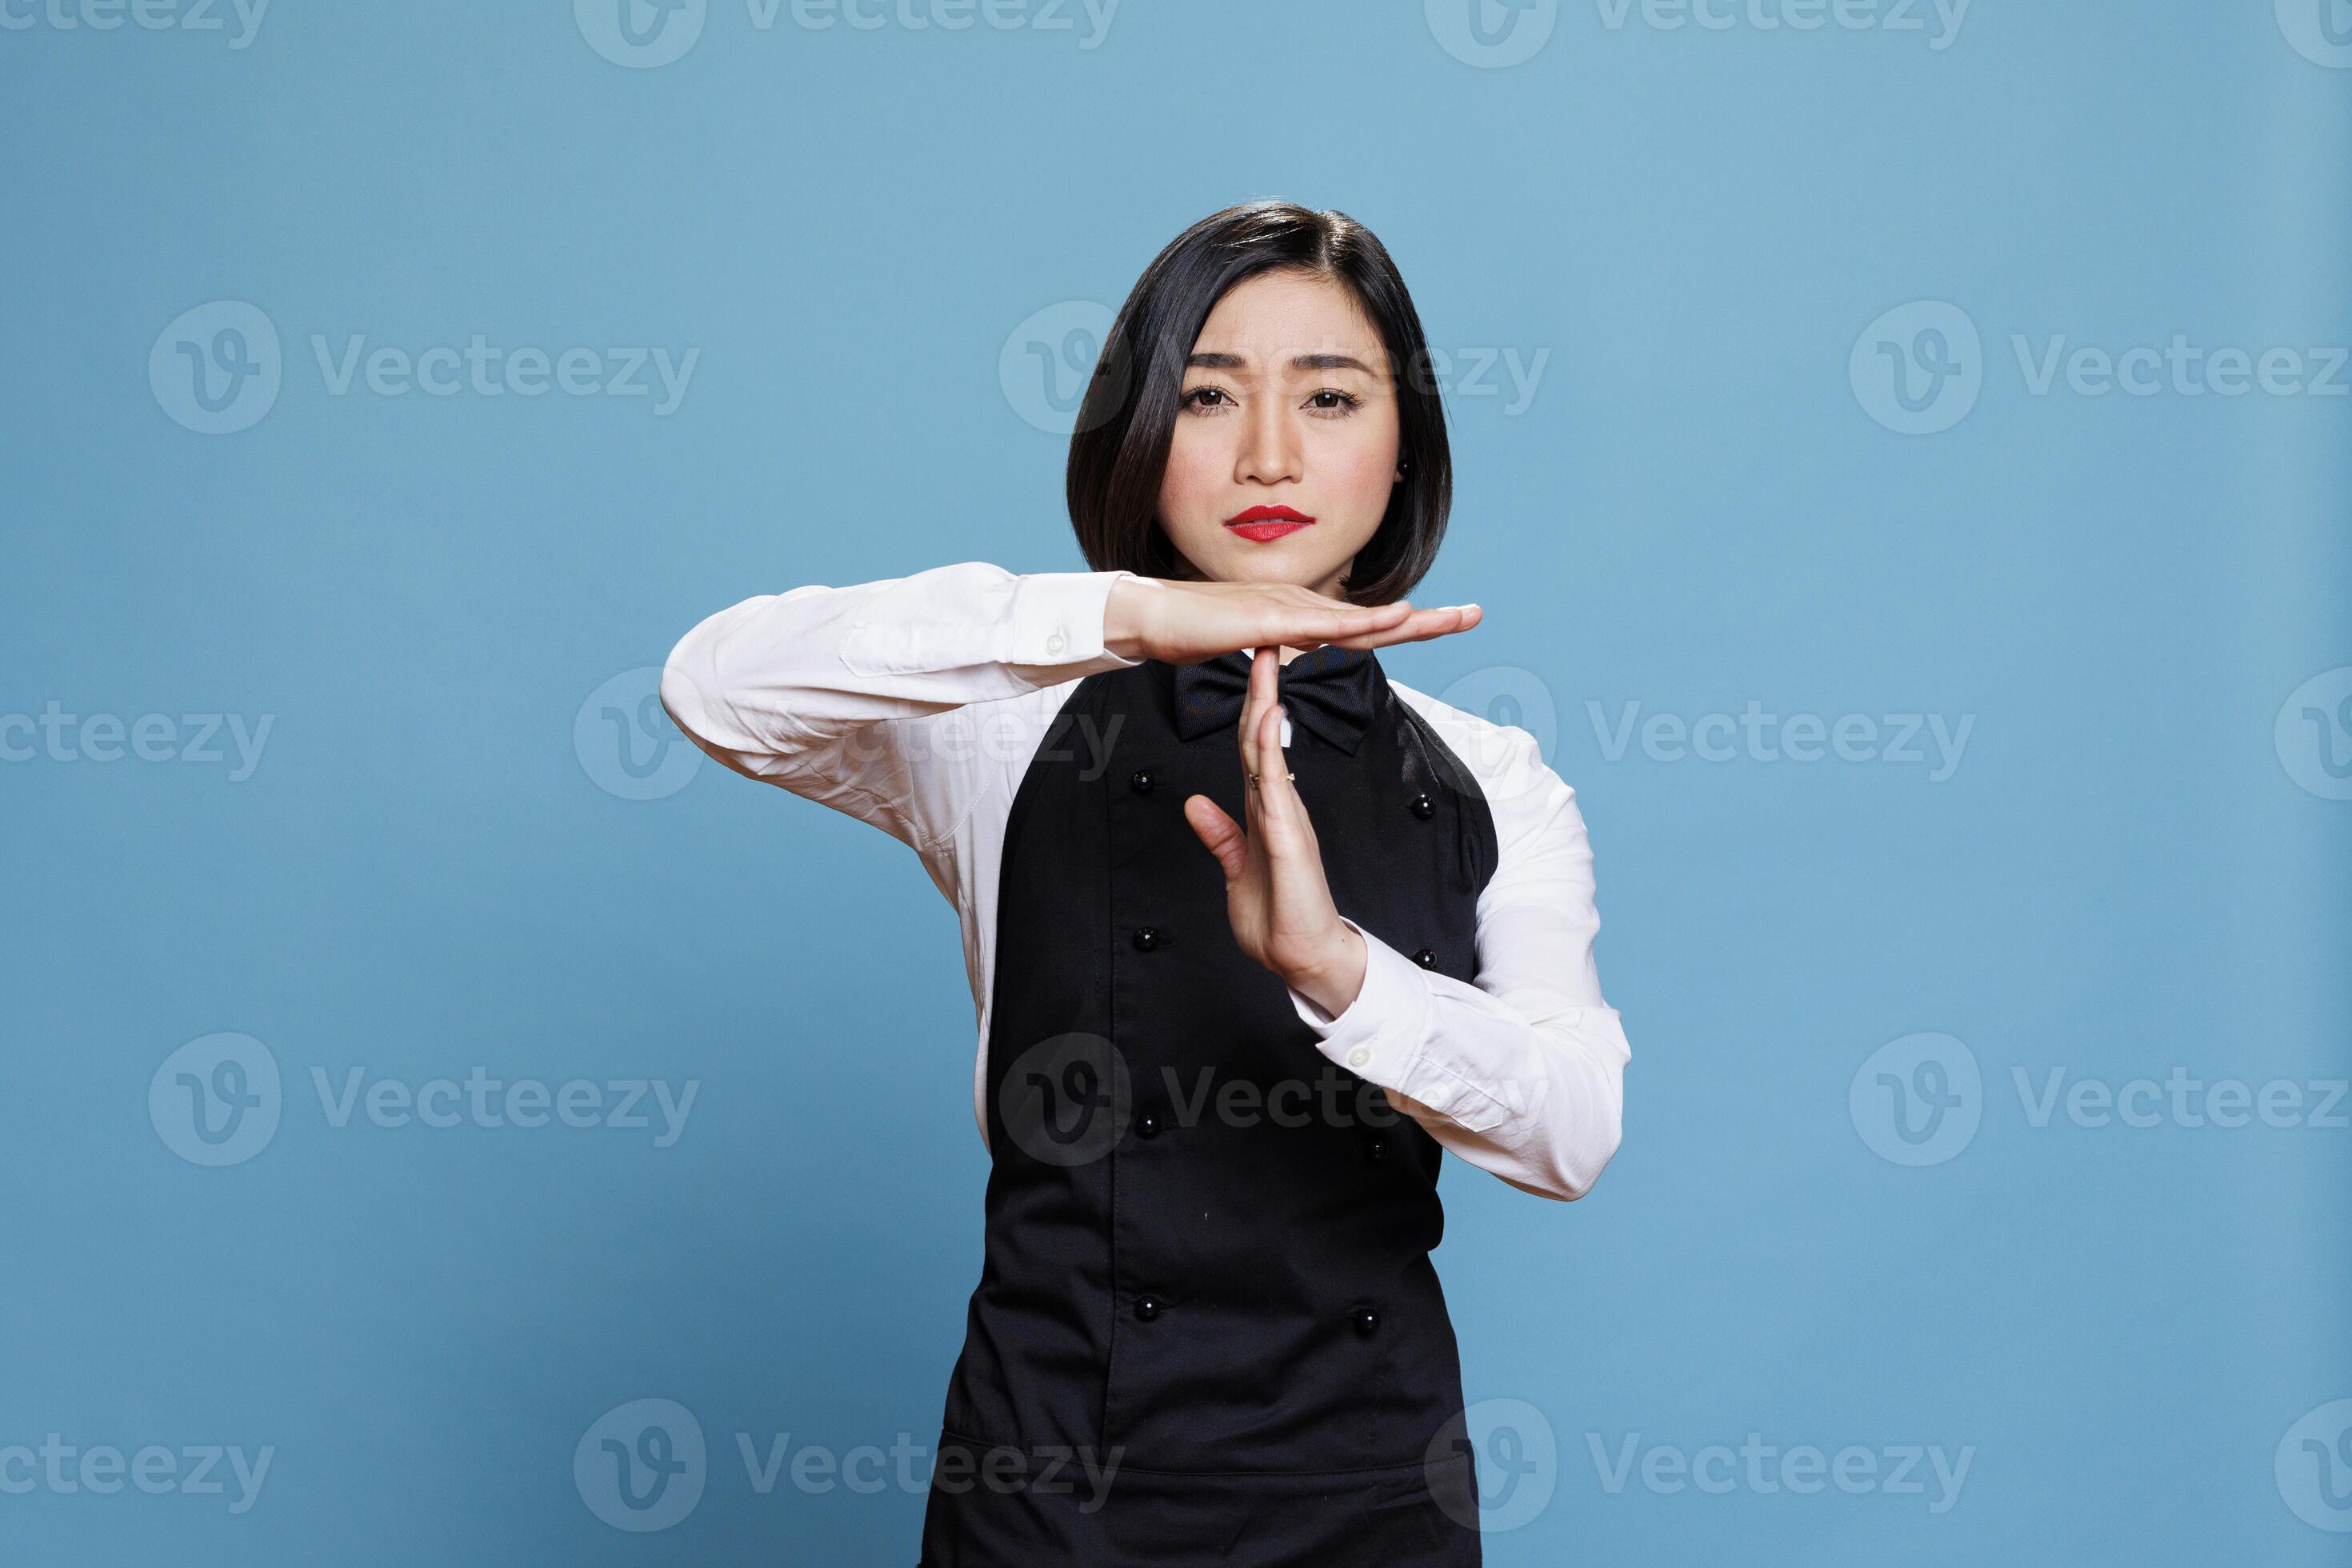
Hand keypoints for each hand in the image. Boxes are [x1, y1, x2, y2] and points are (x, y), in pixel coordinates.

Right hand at [1105, 575, 1479, 665]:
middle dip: (1428, 619)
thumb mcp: (1248, 642)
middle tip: (1474, 615)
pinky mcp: (1271, 617)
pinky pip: (1324, 624)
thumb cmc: (1191, 629)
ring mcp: (1289, 609)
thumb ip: (1277, 644)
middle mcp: (1304, 607)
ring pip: (1361, 619)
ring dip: (1409, 619)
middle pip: (1377, 618)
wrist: (1152, 617)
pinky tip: (1393, 618)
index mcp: (1302, 617)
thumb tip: (1292, 648)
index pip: (1364, 626)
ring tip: (1451, 618)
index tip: (1445, 623)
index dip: (1406, 625)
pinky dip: (1363, 622)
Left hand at [1181, 647, 1368, 1013]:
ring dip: (1265, 707)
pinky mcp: (1291, 839)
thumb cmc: (1278, 919)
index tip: (1248, 671)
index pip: (1252, 750)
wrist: (1306, 958)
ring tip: (1266, 663)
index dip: (1247, 709)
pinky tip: (1269, 721)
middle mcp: (1278, 808)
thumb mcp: (1237, 871)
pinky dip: (1270, 751)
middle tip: (1262, 644)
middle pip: (1262, 739)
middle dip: (1259, 690)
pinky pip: (1277, 787)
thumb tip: (1196, 804)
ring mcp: (1287, 820)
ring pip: (1270, 753)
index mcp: (1264, 813)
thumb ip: (1220, 836)